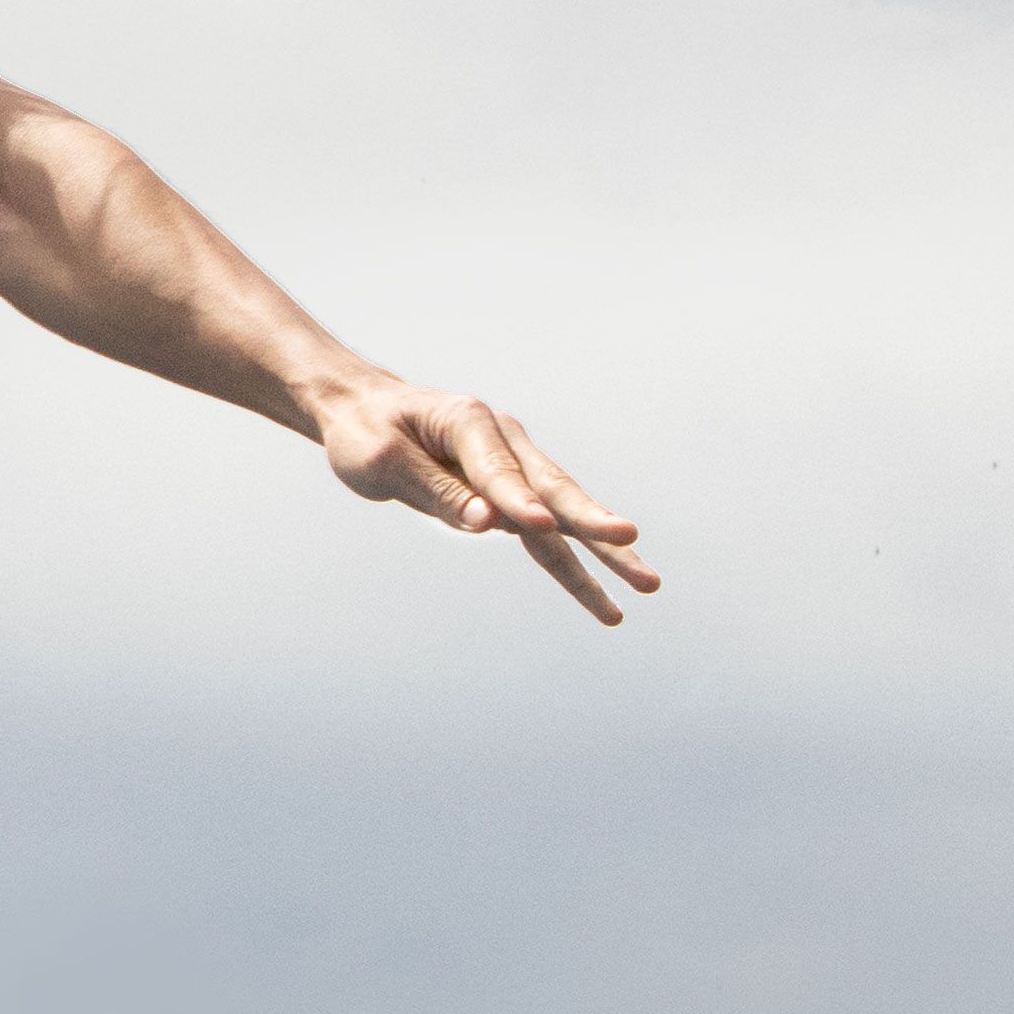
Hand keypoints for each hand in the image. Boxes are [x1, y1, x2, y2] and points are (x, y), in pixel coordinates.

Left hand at [312, 374, 658, 624]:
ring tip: (649, 586)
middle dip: (591, 520)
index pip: (496, 470)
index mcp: (468, 421)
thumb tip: (488, 525)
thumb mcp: (382, 460)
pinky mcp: (514, 493)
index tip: (539, 527)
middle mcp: (503, 439)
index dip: (516, 500)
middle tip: (630, 540)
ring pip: (563, 513)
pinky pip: (549, 534)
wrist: (365, 413)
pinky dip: (578, 564)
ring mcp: (515, 466)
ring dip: (603, 551)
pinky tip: (608, 600)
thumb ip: (436, 491)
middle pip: (553, 487)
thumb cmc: (367, 433)